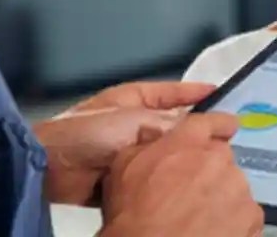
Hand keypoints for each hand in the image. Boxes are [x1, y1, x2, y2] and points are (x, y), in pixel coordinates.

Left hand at [34, 81, 217, 205]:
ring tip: (209, 162)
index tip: (221, 94)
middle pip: (171, 126)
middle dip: (194, 131)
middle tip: (225, 136)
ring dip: (179, 159)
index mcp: (133, 100)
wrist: (51, 167)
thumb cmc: (87, 133)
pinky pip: (149, 176)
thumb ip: (172, 124)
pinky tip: (182, 183)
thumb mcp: (135, 121)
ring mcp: (126, 150)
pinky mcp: (122, 176)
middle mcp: (132, 122)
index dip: (196, 93)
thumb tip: (205, 129)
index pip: (172, 92)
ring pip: (162, 153)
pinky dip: (162, 180)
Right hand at [100, 112, 263, 236]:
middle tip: (192, 195)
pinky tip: (214, 232)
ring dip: (222, 198)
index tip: (223, 130)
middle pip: (221, 159)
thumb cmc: (133, 214)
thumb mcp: (124, 170)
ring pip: (234, 187)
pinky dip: (234, 223)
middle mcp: (218, 158)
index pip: (209, 122)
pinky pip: (246, 215)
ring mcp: (239, 188)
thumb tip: (154, 137)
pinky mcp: (252, 216)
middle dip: (210, 172)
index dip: (216, 127)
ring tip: (201, 218)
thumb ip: (145, 146)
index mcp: (188, 142)